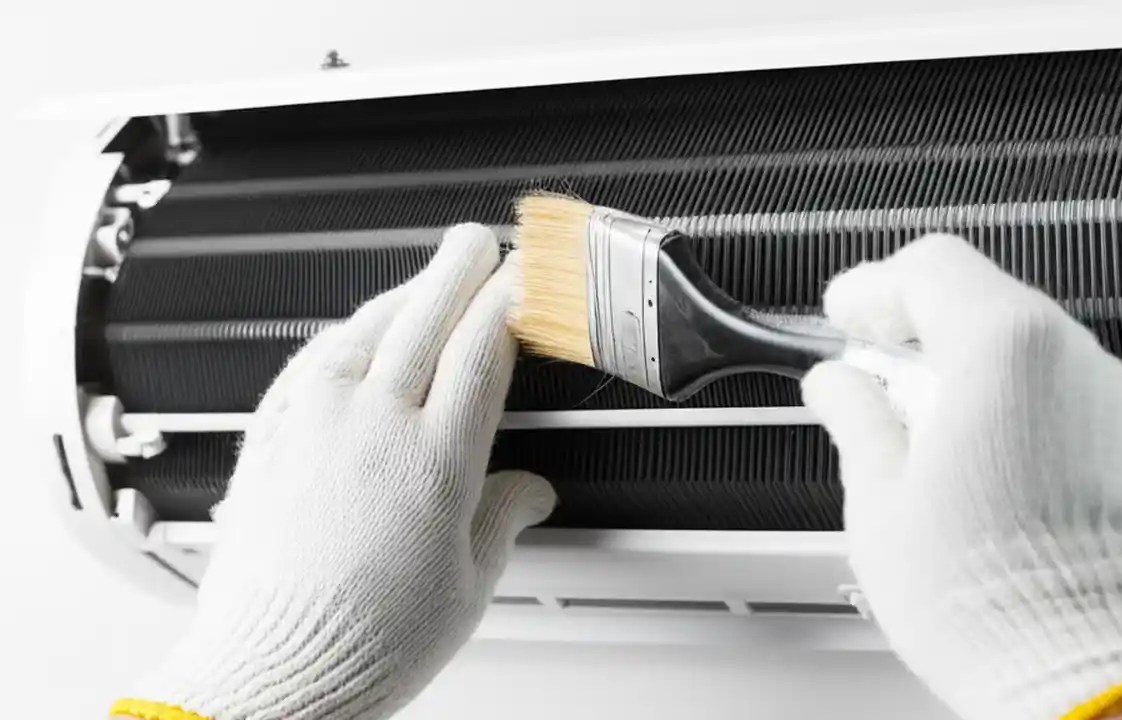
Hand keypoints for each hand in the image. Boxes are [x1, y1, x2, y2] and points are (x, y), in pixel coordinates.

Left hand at [115, 225, 554, 719]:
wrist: (273, 671)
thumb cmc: (366, 643)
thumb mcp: (467, 589)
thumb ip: (502, 521)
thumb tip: (528, 493)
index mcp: (434, 462)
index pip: (482, 351)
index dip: (508, 304)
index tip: (524, 281)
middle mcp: (371, 428)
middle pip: (425, 318)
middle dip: (459, 270)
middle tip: (478, 242)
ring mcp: (314, 426)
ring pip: (366, 327)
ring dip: (403, 290)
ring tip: (427, 275)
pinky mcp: (271, 438)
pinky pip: (310, 358)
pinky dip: (343, 329)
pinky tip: (354, 326)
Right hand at [802, 236, 1121, 719]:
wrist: (1088, 674)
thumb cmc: (989, 600)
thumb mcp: (881, 499)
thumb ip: (856, 418)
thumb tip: (836, 388)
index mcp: (1003, 350)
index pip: (931, 269)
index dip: (872, 286)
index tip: (843, 313)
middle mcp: (1070, 361)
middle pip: (982, 297)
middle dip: (916, 325)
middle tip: (866, 365)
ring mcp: (1110, 403)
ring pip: (1024, 344)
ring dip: (962, 363)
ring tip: (913, 423)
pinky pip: (1061, 392)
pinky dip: (1010, 400)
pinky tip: (972, 454)